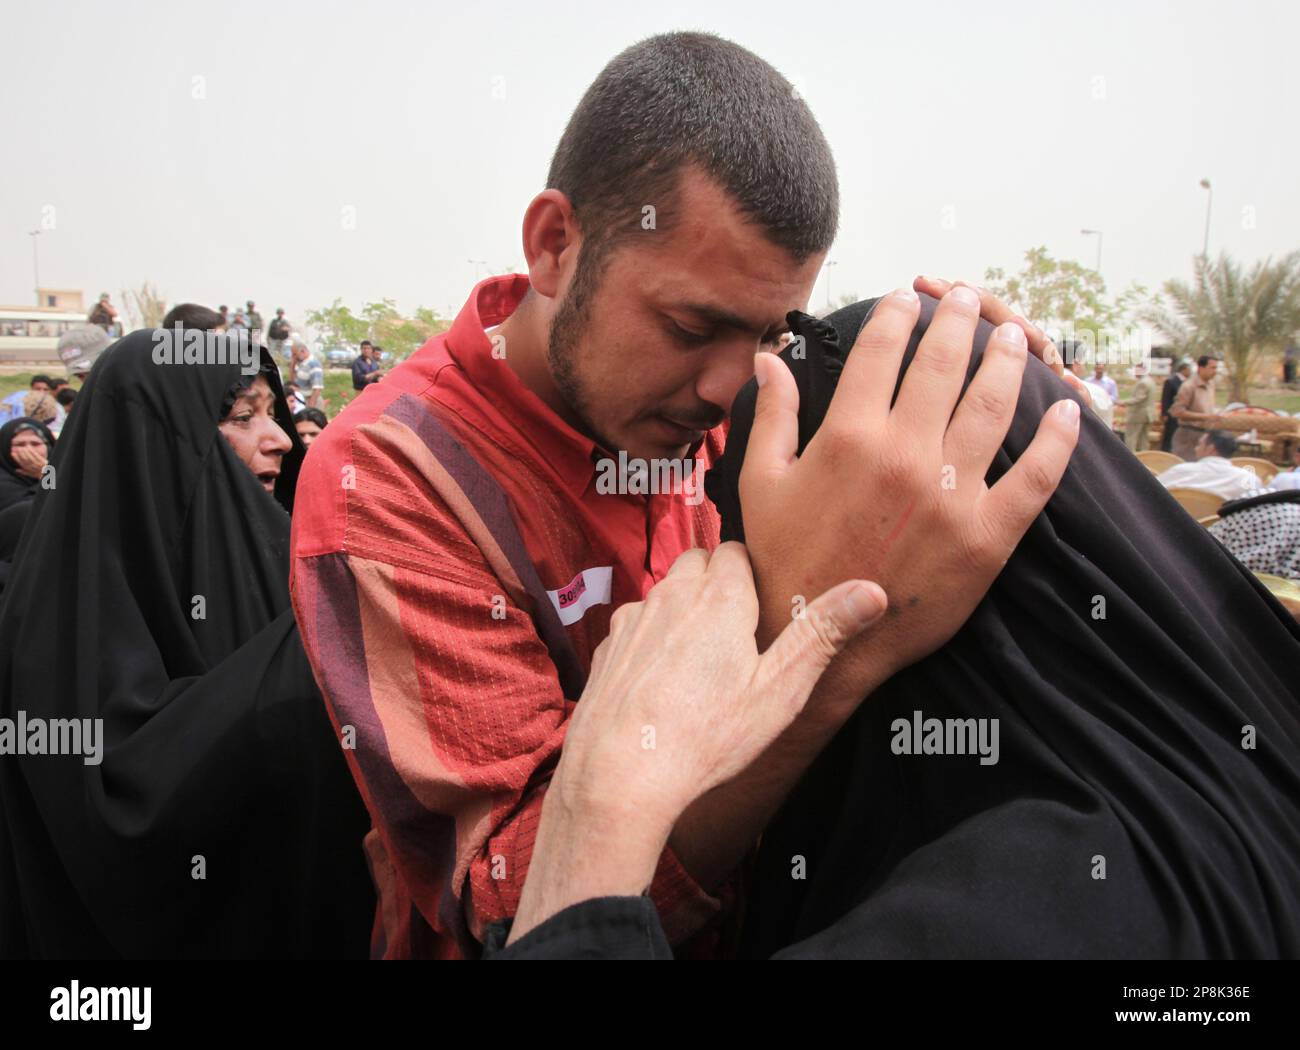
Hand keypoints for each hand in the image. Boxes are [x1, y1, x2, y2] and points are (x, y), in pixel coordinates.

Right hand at [11, 443, 47, 478]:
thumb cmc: (43, 474)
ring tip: (23, 447)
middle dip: (21, 455)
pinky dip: (31, 451)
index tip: (12, 453)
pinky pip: (37, 456)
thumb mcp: (34, 475)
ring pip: (31, 459)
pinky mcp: (44, 462)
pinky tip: (28, 446)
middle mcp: (36, 470)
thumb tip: (16, 470)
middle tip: (17, 449)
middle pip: (26, 462)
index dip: (17, 459)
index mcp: (32, 472)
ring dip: (26, 452)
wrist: (52, 474)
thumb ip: (25, 472)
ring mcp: (40, 466)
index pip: (23, 465)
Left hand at [551, 543, 886, 829]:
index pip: (736, 552)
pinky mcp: (608, 650)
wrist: (621, 774)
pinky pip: (635, 627)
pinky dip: (650, 640)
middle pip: (696, 563)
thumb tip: (872, 591)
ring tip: (701, 661)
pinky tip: (662, 684)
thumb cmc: (707, 736)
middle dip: (716, 583)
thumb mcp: (781, 689)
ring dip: (682, 610)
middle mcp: (671, 596)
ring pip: (663, 593)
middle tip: (737, 632)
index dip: (751, 575)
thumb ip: (822, 633)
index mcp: (719, 598)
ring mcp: (633, 621)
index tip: (763, 609)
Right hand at [742, 285, 1080, 712]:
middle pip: (942, 365)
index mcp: (849, 435)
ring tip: (1013, 336)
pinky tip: (1066, 410)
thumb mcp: (762, 481)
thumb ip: (772, 413)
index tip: (905, 298)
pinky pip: (1035, 477)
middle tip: (967, 298)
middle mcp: (905, 454)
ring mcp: (952, 494)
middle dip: (957, 321)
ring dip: (1007, 360)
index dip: (894, 316)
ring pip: (992, 406)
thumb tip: (769, 357)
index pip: (880, 352)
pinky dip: (1056, 440)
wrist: (816, 638)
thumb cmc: (784, 557)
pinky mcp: (987, 536)